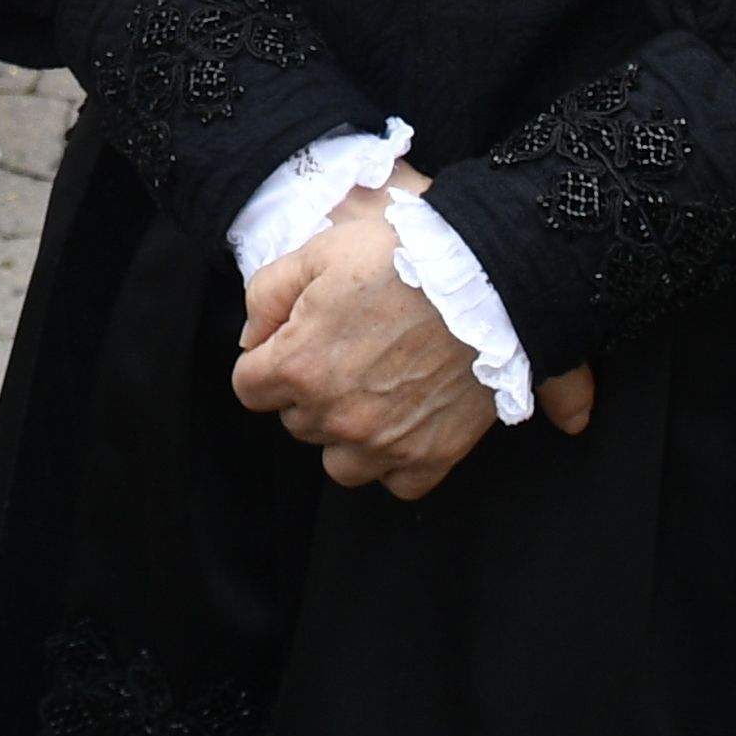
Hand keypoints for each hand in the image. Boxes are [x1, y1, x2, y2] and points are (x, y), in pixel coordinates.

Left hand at [228, 185, 585, 496]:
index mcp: (298, 366)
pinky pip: (397, 483)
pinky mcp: (431, 457)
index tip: (298, 342)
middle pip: (296, 422)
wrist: (486, 278)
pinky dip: (397, 459)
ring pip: (339, 463)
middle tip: (349, 352)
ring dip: (348, 434)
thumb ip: (266, 295)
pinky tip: (409, 419)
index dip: (269, 360)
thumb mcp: (317, 253)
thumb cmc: (400, 258)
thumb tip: (251, 340)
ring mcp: (384, 443)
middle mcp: (335, 415)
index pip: (249, 387)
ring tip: (376, 392)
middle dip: (310, 392)